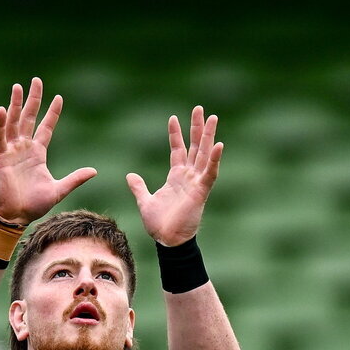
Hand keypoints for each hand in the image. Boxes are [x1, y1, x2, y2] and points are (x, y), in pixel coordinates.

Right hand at [0, 77, 96, 224]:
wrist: (15, 217)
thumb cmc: (33, 205)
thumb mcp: (58, 190)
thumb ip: (75, 179)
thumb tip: (95, 171)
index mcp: (38, 154)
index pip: (46, 128)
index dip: (52, 113)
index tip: (59, 97)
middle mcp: (24, 149)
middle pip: (28, 118)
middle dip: (32, 100)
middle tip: (36, 80)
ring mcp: (11, 152)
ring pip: (13, 123)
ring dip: (15, 105)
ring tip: (17, 87)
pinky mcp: (0, 158)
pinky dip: (0, 124)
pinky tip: (3, 110)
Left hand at [126, 106, 222, 245]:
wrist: (167, 241)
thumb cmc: (159, 224)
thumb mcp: (145, 201)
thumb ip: (139, 187)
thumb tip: (130, 175)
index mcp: (176, 177)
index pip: (177, 150)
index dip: (176, 134)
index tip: (173, 117)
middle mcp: (188, 176)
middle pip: (195, 146)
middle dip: (197, 128)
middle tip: (200, 108)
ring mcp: (196, 183)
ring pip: (205, 154)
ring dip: (209, 136)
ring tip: (213, 118)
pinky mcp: (201, 192)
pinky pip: (210, 173)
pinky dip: (214, 160)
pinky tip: (218, 145)